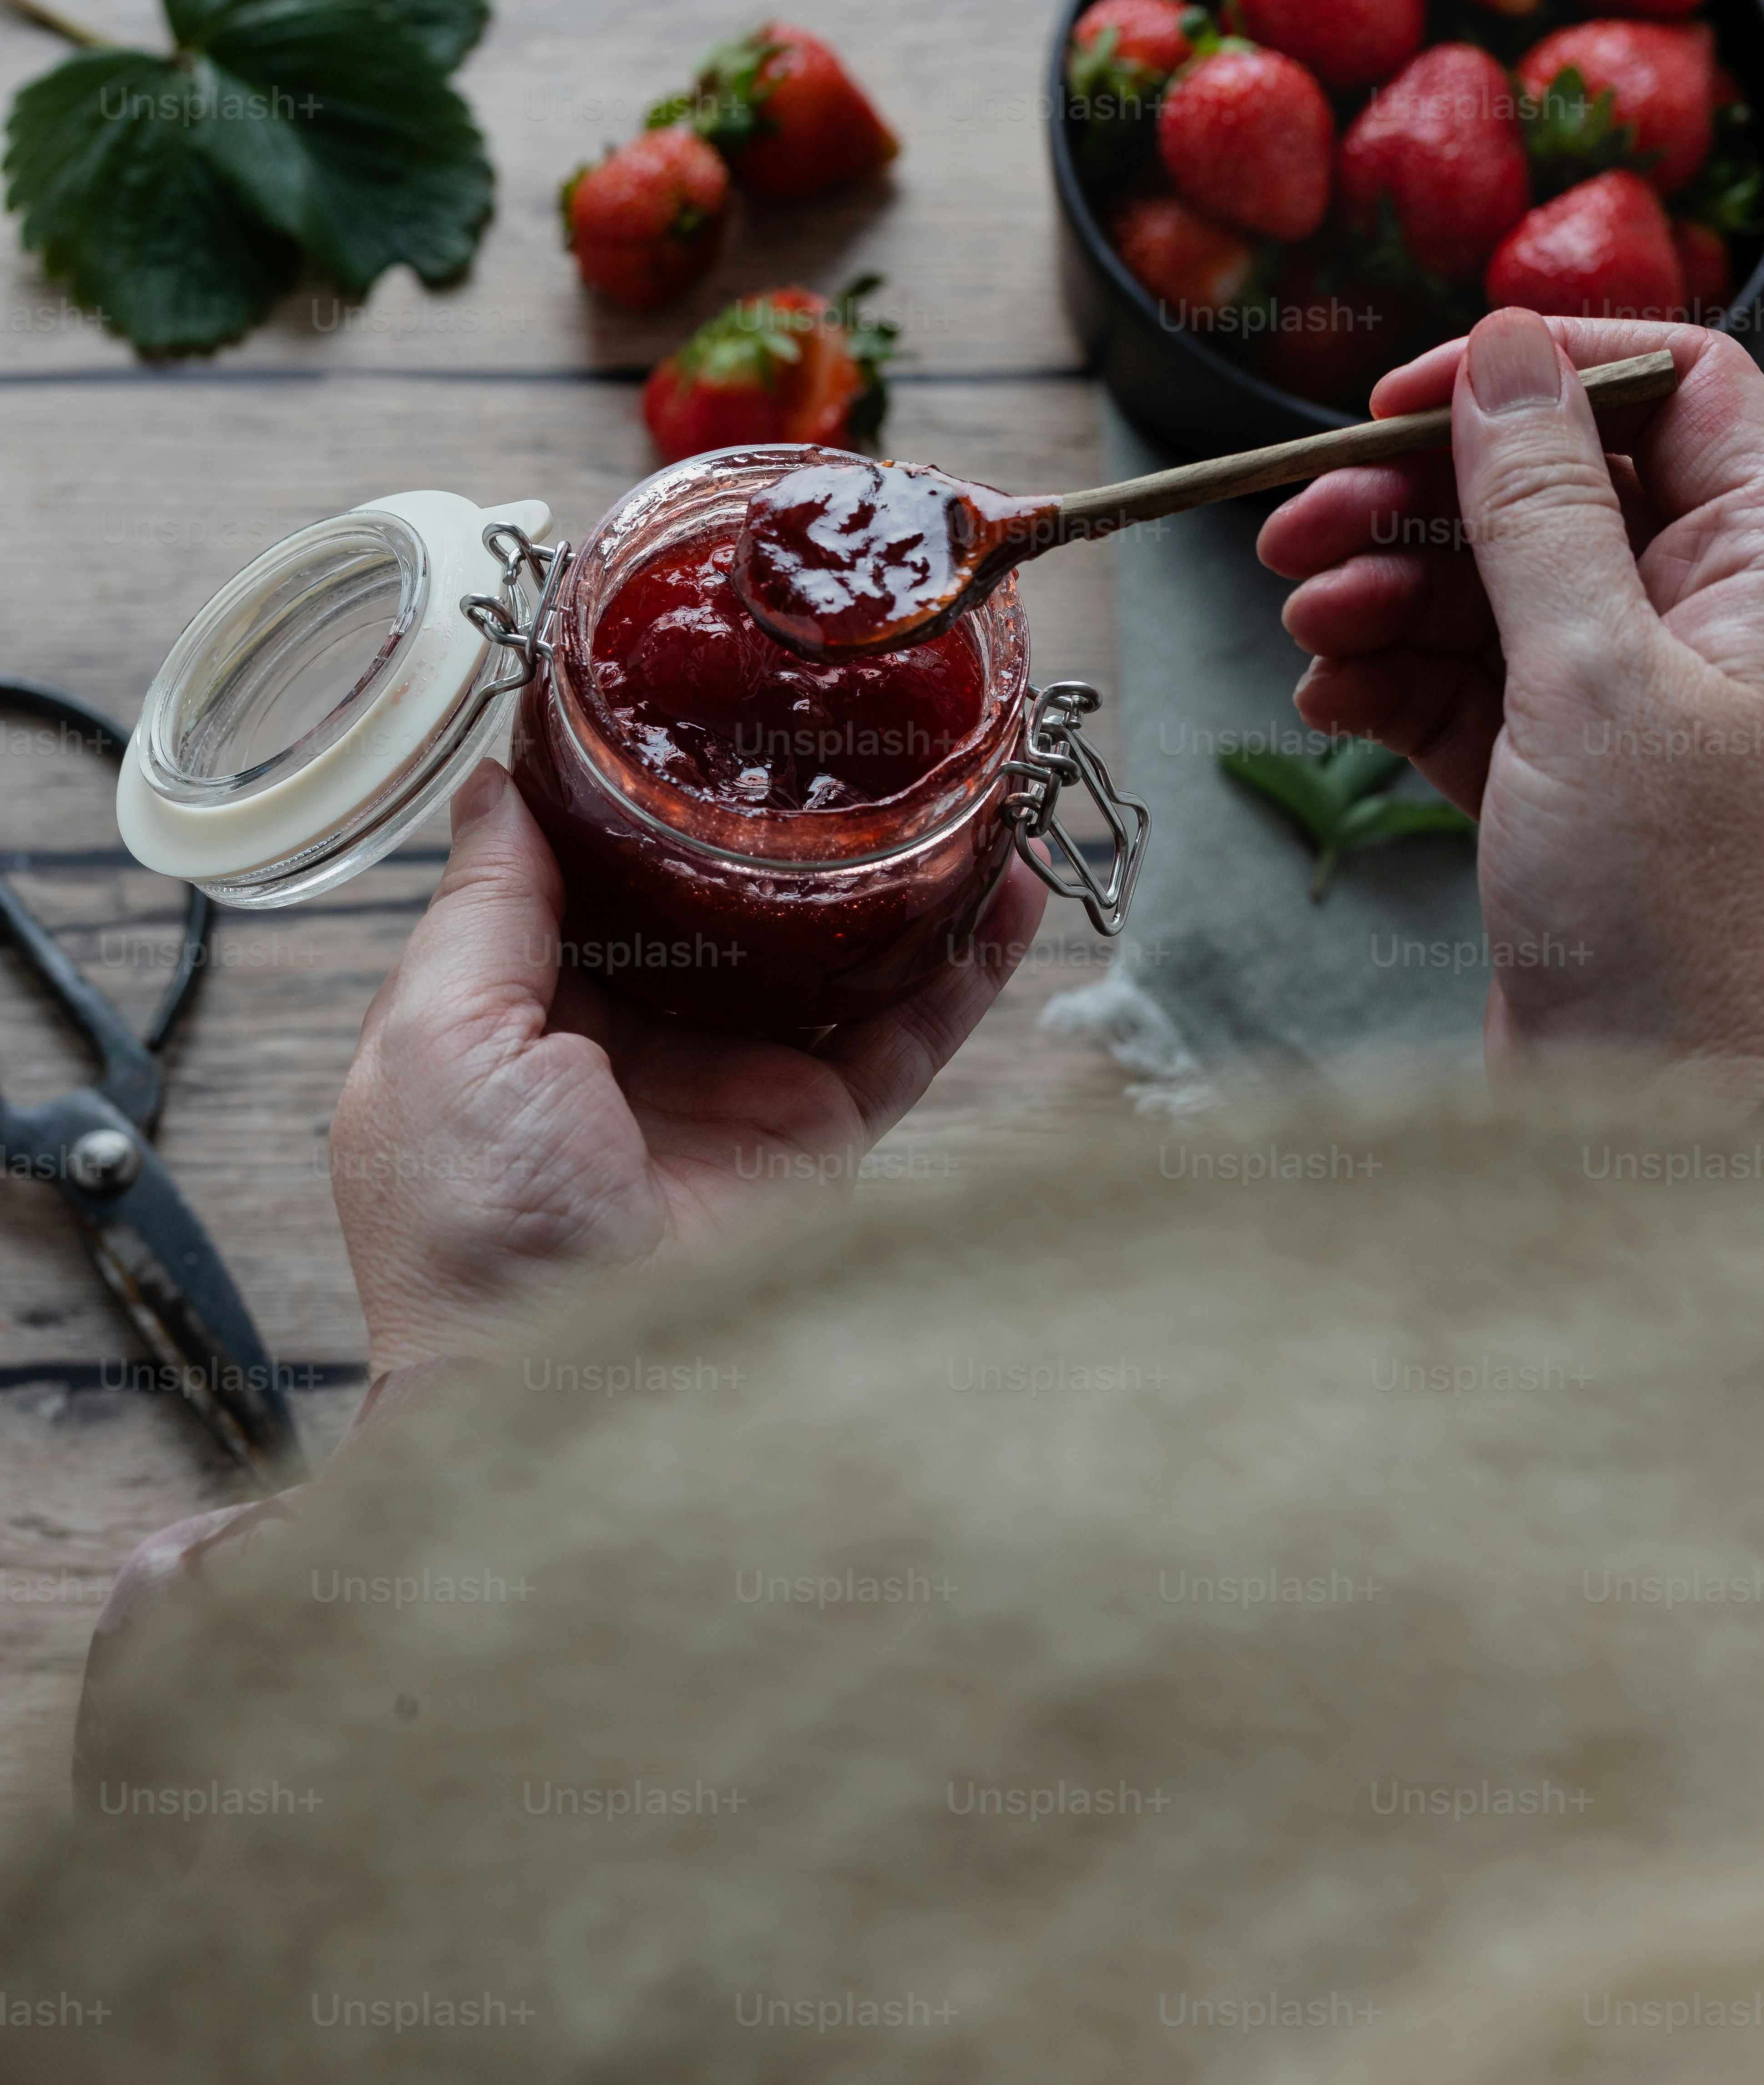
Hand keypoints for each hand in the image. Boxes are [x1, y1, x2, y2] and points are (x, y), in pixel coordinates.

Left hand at [326, 762, 1043, 1374]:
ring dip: (887, 878)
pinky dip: (959, 967)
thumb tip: (499, 779)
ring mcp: (731, 1092)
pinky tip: (1004, 888)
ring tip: (950, 782)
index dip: (626, 798)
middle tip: (832, 723)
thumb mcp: (438, 1034)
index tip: (676, 698)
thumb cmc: (473, 1226)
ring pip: (823, 959)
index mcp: (515, 1021)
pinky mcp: (818, 1138)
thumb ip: (483, 904)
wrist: (568, 1385)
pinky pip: (902, 1035)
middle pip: (715, 908)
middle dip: (772, 826)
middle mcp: (627, 1050)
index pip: (577, 881)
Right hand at [1258, 310, 1763, 1093]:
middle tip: (1295, 526)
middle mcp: (1715, 630)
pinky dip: (1390, 686)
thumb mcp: (1592, 676)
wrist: (1656, 1112)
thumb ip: (1541, 507)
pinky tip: (1328, 701)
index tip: (1403, 396)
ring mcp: (1637, 711)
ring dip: (1383, 594)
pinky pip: (1465, 694)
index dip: (1539, 372)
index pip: (1676, 391)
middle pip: (1555, 495)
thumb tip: (1505, 355)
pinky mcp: (1564, 786)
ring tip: (1303, 624)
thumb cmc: (1667, 909)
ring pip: (1492, 596)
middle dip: (1417, 499)